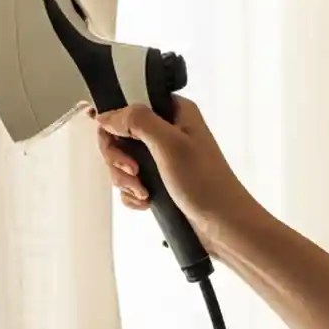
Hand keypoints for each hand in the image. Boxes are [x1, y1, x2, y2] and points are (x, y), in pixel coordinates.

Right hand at [93, 96, 260, 252]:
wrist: (224, 225)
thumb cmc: (204, 182)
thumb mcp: (170, 143)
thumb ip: (136, 121)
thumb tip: (105, 115)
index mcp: (174, 112)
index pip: (131, 103)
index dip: (115, 120)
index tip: (111, 139)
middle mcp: (167, 130)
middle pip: (120, 134)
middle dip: (118, 157)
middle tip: (132, 170)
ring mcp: (161, 156)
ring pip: (122, 160)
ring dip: (125, 178)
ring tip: (142, 192)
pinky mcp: (158, 179)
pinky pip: (130, 180)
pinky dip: (132, 192)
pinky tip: (145, 201)